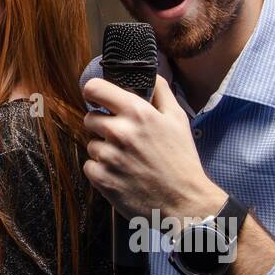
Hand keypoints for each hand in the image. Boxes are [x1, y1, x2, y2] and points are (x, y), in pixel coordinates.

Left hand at [81, 75, 224, 223]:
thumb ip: (161, 91)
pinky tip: (122, 174)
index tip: (97, 99)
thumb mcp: (178, 119)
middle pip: (90, 118)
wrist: (185, 202)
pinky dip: (101, 171)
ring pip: (91, 144)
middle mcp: (119, 131)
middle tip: (123, 138)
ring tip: (128, 160)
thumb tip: (151, 72)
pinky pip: (90, 166)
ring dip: (104, 151)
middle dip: (103, 126)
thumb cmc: (181, 160)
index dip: (94, 92)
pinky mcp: (101, 178)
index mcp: (137, 112)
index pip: (94, 88)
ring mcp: (108, 156)